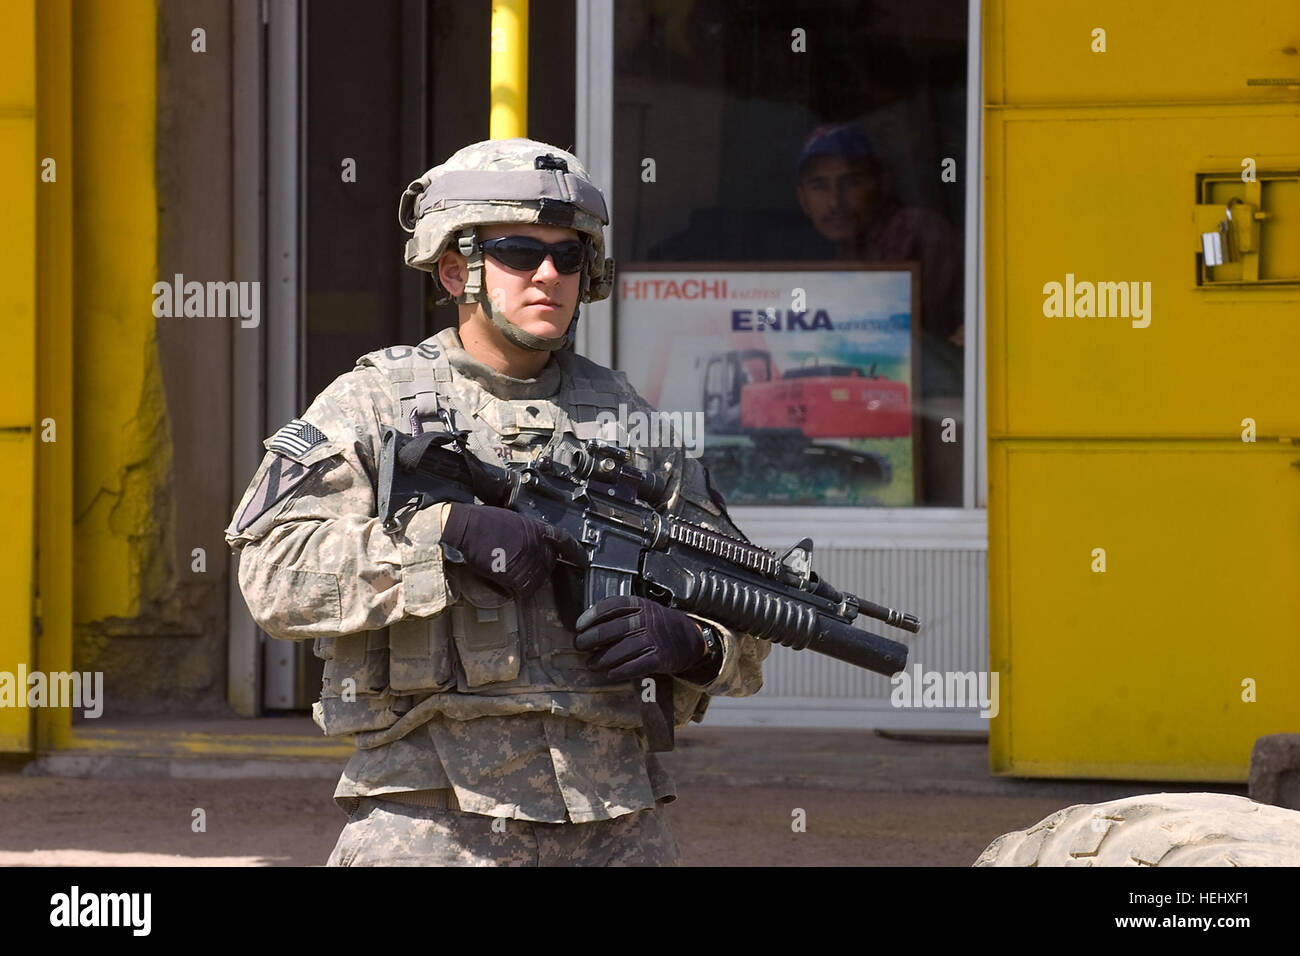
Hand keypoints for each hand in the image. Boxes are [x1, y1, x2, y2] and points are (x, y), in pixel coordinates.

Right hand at [441, 504, 586, 596]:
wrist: (465, 526)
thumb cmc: (482, 522)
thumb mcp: (512, 520)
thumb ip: (527, 534)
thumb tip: (530, 546)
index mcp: (536, 528)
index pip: (564, 541)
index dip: (575, 553)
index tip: (584, 562)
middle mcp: (535, 544)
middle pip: (549, 565)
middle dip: (540, 569)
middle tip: (522, 568)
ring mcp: (526, 558)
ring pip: (538, 579)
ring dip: (527, 580)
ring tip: (511, 573)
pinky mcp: (513, 572)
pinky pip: (524, 588)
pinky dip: (518, 589)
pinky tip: (508, 584)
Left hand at [574, 596, 708, 679]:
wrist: (689, 638)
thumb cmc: (658, 625)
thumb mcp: (642, 610)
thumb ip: (620, 614)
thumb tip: (589, 626)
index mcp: (639, 605)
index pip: (611, 606)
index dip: (592, 616)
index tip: (579, 626)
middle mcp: (646, 620)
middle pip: (612, 629)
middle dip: (590, 639)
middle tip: (580, 645)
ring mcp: (653, 639)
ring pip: (620, 650)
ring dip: (601, 659)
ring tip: (591, 663)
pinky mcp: (658, 658)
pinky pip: (634, 666)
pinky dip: (619, 671)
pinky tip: (609, 673)